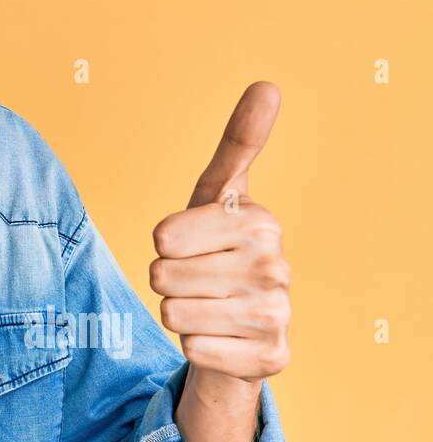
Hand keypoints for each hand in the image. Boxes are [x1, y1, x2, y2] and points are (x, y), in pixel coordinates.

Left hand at [149, 82, 290, 392]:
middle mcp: (276, 265)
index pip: (163, 235)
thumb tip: (268, 84)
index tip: (193, 240)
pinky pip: (194, 349)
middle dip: (169, 280)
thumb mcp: (220, 192)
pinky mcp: (271, 357)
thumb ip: (239, 140)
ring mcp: (278, 314)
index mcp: (258, 220)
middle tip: (198, 278)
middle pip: (163, 275)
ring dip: (180, 313)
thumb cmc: (220, 246)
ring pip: (174, 313)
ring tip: (209, 305)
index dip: (165, 242)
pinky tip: (221, 337)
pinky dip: (196, 346)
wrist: (244, 323)